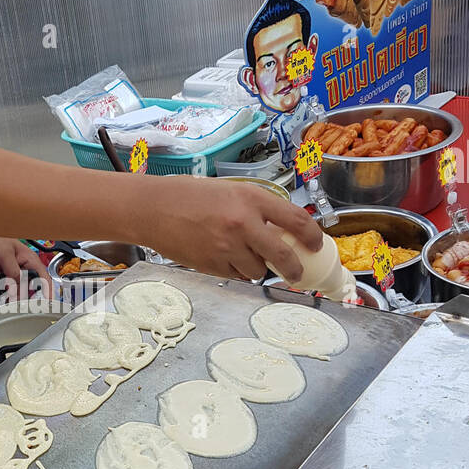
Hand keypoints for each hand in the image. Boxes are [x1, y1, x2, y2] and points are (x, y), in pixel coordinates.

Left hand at [0, 236, 50, 305]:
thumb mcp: (4, 254)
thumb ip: (13, 273)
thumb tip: (17, 291)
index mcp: (28, 261)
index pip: (43, 279)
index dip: (46, 294)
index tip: (41, 306)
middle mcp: (21, 269)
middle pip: (24, 291)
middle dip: (13, 299)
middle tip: (3, 302)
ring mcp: (10, 273)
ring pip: (10, 294)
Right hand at [148, 178, 323, 283]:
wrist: (152, 209)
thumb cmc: (188, 196)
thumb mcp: (229, 192)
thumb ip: (255, 209)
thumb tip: (281, 230)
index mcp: (251, 199)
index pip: (296, 220)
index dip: (312, 236)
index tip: (316, 244)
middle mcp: (243, 224)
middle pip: (283, 256)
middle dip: (294, 269)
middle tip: (296, 273)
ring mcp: (227, 247)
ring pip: (258, 270)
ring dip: (257, 268)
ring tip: (242, 256)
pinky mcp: (212, 265)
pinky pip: (236, 276)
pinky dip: (236, 272)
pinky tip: (224, 258)